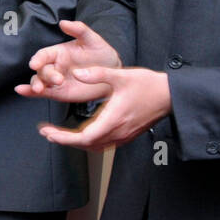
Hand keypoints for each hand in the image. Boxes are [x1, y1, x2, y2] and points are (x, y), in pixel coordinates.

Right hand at [17, 20, 121, 103]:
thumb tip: (63, 22)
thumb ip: (79, 30)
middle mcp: (54, 66)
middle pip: (42, 70)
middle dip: (45, 75)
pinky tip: (21, 91)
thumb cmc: (101, 54)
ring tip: (39, 89)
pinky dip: (29, 93)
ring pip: (39, 81)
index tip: (34, 64)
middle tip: (58, 80)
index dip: (38, 59)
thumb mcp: (93, 40)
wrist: (111, 74)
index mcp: (59, 53)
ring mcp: (55, 80)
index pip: (43, 55)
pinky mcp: (58, 93)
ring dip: (35, 85)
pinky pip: (42, 93)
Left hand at [36, 66, 170, 150]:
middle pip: (86, 145)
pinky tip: (80, 135)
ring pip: (94, 146)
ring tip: (58, 135)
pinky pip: (104, 144)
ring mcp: (123, 136)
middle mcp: (118, 131)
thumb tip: (76, 73)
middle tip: (47, 133)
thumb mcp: (121, 75)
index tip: (49, 132)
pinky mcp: (127, 135)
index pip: (84, 137)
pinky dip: (88, 142)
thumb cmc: (149, 85)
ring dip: (75, 142)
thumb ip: (97, 74)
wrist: (172, 96)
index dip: (64, 138)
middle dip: (64, 140)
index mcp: (114, 119)